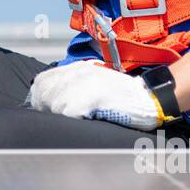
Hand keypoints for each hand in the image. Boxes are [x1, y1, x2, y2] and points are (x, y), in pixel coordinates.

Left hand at [27, 60, 166, 130]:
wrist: (148, 98)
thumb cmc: (123, 96)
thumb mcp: (95, 82)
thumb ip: (73, 86)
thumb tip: (49, 99)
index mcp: (78, 68)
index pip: (42, 80)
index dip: (41, 96)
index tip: (45, 108)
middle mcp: (78, 72)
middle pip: (44, 92)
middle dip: (47, 107)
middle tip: (60, 117)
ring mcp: (85, 83)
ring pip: (55, 103)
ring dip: (61, 115)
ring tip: (76, 119)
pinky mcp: (92, 96)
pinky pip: (69, 111)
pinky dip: (73, 119)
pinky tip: (84, 120)